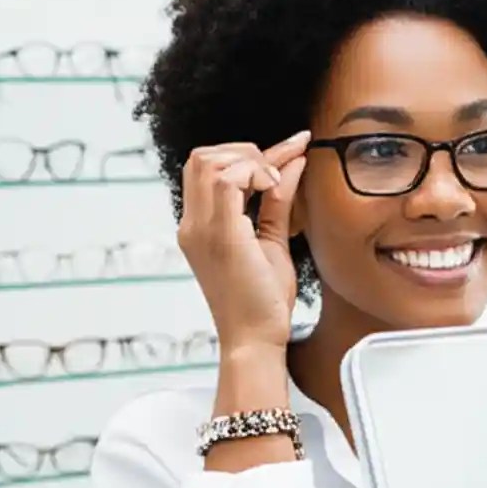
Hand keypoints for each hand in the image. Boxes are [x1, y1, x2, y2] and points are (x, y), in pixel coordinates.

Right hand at [176, 130, 310, 356]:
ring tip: (274, 183)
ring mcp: (201, 229)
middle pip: (201, 156)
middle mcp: (193, 225)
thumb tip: (294, 162)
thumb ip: (278, 200)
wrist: (257, 339)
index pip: (210, 169)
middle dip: (246, 151)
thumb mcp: (273, 239)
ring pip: (210, 160)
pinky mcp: (220, 235)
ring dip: (250, 160)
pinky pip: (226, 180)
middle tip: (278, 170)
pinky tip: (273, 188)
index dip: (251, 153)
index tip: (294, 148)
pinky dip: (254, 173)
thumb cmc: (264, 301)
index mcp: (200, 226)